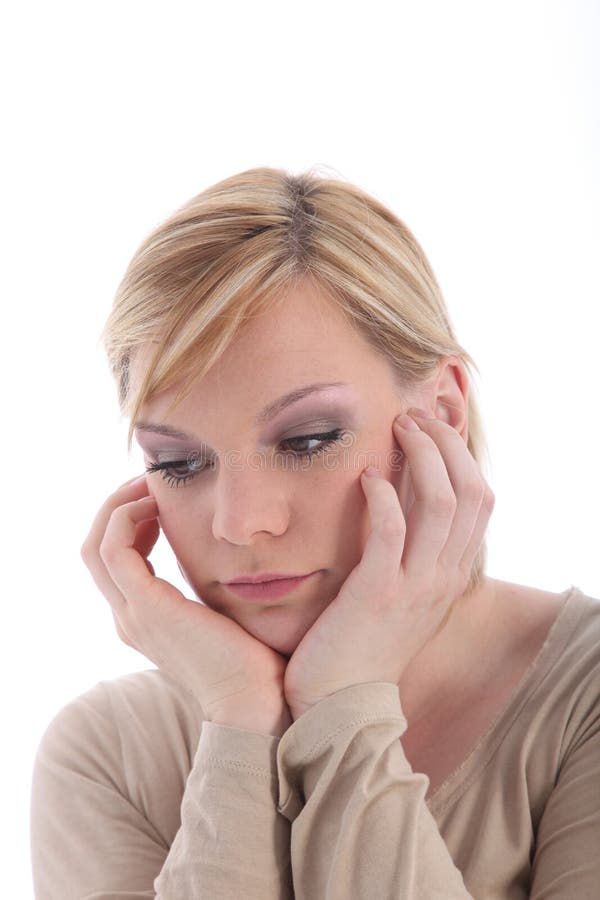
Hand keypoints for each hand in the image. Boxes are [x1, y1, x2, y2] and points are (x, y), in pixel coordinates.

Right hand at [80, 474, 291, 733]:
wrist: (254, 703)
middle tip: (149, 483)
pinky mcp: (146, 607)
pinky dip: (129, 517)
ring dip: (120, 505)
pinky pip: (116, 548)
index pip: (115, 561)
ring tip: (150, 485)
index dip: (130, 523)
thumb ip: (214, 590)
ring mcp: (132, 614)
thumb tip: (232, 559)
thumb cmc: (253, 662)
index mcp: (144, 620)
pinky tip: (158, 503)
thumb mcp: (225, 616)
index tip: (159, 499)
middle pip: (95, 549)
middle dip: (118, 508)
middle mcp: (128, 617)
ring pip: (97, 544)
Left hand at [283, 408, 494, 718]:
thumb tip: (400, 497)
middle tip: (415, 416)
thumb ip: (409, 550)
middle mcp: (442, 578)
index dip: (462, 456)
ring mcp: (415, 586)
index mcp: (450, 575)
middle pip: (471, 493)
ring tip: (397, 428)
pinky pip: (391, 530)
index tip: (433, 427)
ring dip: (422, 456)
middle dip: (447, 444)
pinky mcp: (377, 593)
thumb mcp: (401, 594)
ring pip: (442, 503)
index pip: (481, 501)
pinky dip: (384, 494)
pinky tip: (367, 475)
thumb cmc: (361, 643)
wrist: (339, 705)